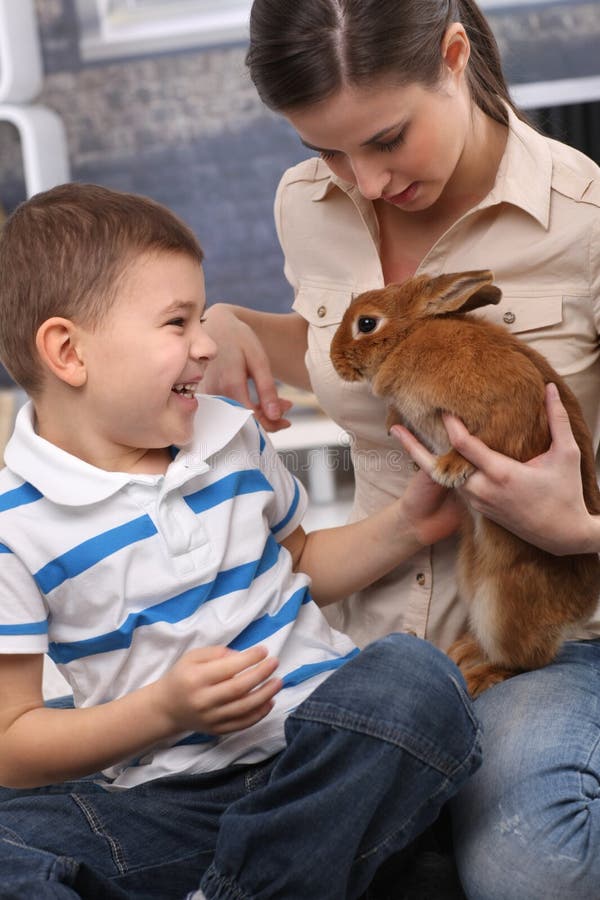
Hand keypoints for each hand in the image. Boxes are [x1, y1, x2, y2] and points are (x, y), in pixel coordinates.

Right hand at [153, 645, 281, 735]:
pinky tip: (269, 701)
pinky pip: (242, 724)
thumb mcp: (193, 657)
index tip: (264, 650)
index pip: (228, 668)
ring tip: (278, 682)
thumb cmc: (182, 677)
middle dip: (261, 674)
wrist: (167, 708)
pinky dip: (259, 714)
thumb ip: (216, 653)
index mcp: (196, 678)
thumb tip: (243, 656)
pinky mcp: (217, 730)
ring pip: (243, 708)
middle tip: (275, 663)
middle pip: (239, 688)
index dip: (249, 659)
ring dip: (265, 695)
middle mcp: (203, 700)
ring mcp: (211, 718)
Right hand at [202, 304, 291, 431]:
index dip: (270, 424)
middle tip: (286, 407)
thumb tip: (275, 416)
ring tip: (277, 402)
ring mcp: (208, 396)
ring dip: (259, 414)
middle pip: (244, 422)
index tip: (287, 421)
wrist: (215, 325)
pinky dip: (247, 409)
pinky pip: (229, 411)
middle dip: (268, 420)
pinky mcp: (207, 396)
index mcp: (230, 386)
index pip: (251, 419)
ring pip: (237, 417)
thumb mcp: (259, 360)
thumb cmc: (238, 339)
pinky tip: (260, 401)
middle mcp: (215, 395)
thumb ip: (267, 389)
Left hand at [395, 384, 598, 555]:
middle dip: (417, 445)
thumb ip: (556, 421)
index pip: (465, 446)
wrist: (563, 537)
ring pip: (445, 476)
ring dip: (425, 456)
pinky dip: (443, 469)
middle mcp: (483, 489)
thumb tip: (551, 389)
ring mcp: (479, 501)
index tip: (441, 407)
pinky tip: (431, 453)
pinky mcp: (479, 508)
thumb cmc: (566, 494)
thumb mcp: (565, 456)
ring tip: (406, 433)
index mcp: (501, 474)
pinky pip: (455, 484)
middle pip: (440, 464)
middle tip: (400, 421)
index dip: (451, 425)